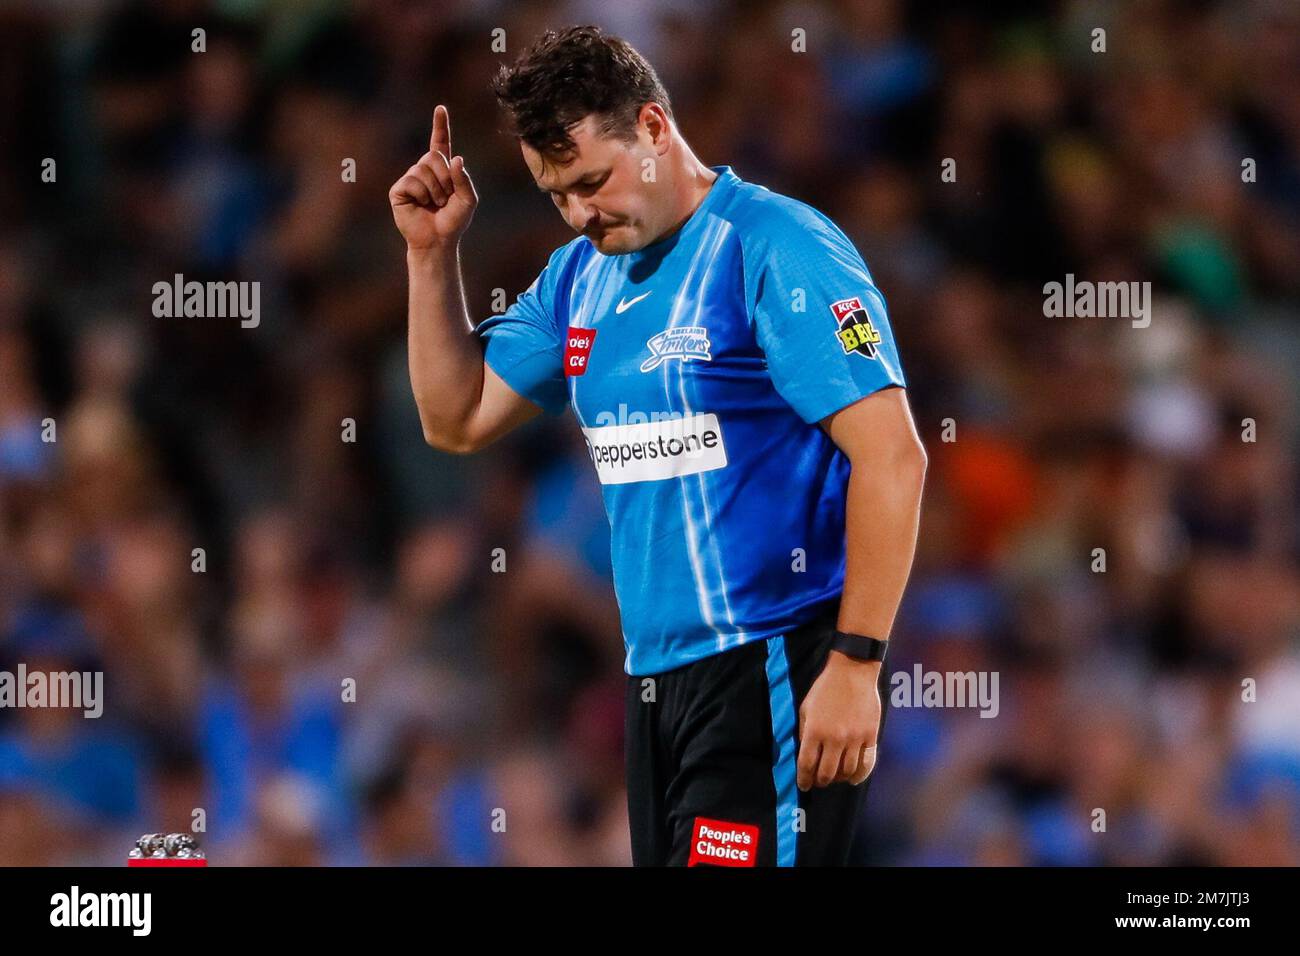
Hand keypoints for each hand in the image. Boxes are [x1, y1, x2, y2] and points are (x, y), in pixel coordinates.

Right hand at [389, 104, 478, 249]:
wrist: (438, 241)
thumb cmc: (453, 221)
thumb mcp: (468, 200)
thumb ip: (464, 179)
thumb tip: (456, 158)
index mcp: (441, 170)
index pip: (440, 143)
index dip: (440, 126)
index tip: (440, 108)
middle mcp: (424, 170)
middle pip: (433, 156)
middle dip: (444, 178)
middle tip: (444, 198)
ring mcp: (410, 178)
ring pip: (423, 169)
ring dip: (435, 190)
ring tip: (434, 204)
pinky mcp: (399, 190)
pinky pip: (412, 181)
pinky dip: (422, 194)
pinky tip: (420, 205)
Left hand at [796, 652, 881, 789]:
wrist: (852, 672)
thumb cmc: (825, 688)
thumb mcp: (805, 708)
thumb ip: (804, 732)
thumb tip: (804, 754)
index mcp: (814, 730)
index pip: (807, 764)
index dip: (804, 779)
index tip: (803, 785)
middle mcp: (834, 738)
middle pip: (827, 773)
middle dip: (820, 781)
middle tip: (818, 782)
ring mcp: (854, 739)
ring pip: (847, 771)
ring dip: (838, 778)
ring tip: (835, 777)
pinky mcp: (870, 736)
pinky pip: (866, 763)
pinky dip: (859, 775)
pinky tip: (853, 779)